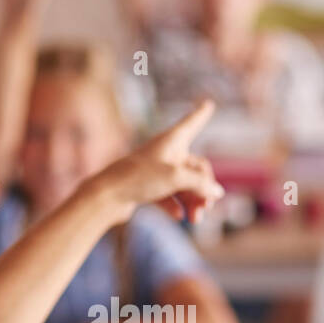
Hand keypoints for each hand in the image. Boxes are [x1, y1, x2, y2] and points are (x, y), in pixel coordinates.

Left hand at [88, 99, 223, 222]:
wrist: (106, 196)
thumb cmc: (139, 178)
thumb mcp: (176, 178)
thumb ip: (201, 184)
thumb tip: (217, 193)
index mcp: (171, 140)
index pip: (191, 123)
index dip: (201, 114)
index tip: (208, 103)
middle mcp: (165, 153)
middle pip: (195, 167)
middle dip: (203, 188)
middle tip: (206, 207)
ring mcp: (157, 171)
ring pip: (184, 185)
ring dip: (192, 202)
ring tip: (195, 219)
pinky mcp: (148, 188)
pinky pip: (169, 196)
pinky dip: (176, 206)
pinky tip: (178, 217)